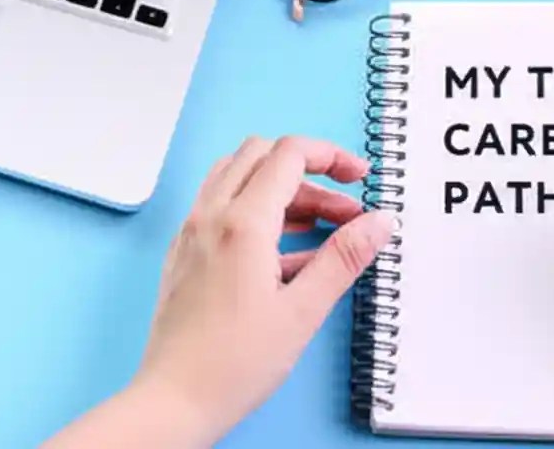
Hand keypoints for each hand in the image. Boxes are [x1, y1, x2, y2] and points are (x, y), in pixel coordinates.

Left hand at [44, 136, 395, 448]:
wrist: (175, 400)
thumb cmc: (232, 364)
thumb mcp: (303, 311)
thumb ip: (343, 258)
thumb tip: (378, 223)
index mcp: (242, 224)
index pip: (289, 154)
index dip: (332, 156)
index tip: (358, 176)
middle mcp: (210, 217)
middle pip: (262, 156)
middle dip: (310, 170)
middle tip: (344, 202)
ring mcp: (193, 233)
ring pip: (238, 178)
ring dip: (282, 189)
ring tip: (321, 227)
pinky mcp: (185, 254)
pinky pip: (222, 209)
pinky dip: (257, 211)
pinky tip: (287, 253)